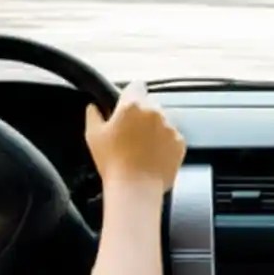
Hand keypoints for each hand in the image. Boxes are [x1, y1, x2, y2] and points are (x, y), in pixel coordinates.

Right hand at [85, 81, 186, 196]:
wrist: (135, 188)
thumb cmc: (112, 163)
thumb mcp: (93, 135)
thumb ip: (93, 114)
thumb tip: (93, 107)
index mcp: (132, 105)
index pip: (136, 86)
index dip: (130, 95)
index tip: (127, 104)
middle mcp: (154, 112)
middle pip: (150, 104)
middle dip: (142, 114)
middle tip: (130, 133)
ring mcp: (170, 127)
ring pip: (162, 121)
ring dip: (154, 129)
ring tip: (141, 148)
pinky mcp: (180, 142)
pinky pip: (172, 137)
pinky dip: (165, 143)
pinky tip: (152, 156)